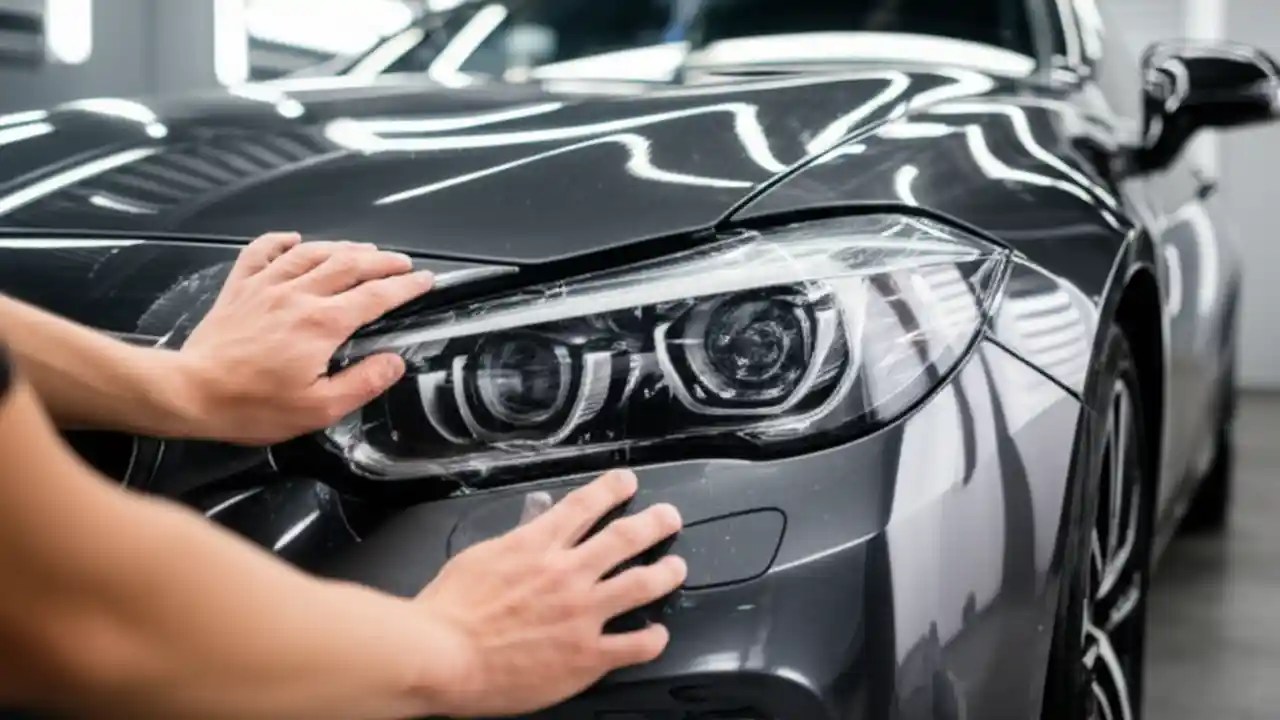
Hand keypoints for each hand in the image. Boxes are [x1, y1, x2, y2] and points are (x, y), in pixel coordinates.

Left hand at [178, 232, 433, 444]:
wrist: (190, 392)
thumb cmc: (255, 406)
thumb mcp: (319, 409)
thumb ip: (363, 382)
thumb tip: (394, 362)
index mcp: (323, 323)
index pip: (376, 295)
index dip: (406, 286)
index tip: (426, 280)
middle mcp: (299, 295)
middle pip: (349, 264)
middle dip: (382, 261)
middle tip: (402, 262)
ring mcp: (266, 286)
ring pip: (312, 253)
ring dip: (343, 247)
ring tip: (363, 250)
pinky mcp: (239, 288)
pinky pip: (262, 252)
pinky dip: (281, 242)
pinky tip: (295, 240)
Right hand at [415, 470, 686, 716]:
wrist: (441, 656)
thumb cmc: (448, 611)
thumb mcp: (479, 557)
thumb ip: (515, 541)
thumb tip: (534, 525)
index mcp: (538, 545)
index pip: (585, 506)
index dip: (612, 489)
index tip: (628, 483)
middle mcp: (568, 573)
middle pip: (625, 537)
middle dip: (654, 522)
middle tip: (669, 517)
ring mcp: (582, 614)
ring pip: (641, 584)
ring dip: (666, 573)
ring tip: (676, 567)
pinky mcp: (586, 655)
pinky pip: (635, 644)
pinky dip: (653, 638)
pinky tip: (658, 635)